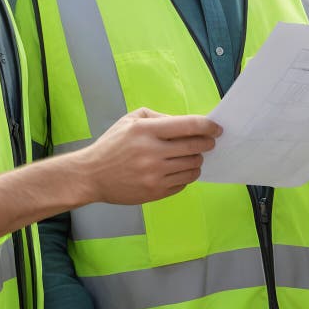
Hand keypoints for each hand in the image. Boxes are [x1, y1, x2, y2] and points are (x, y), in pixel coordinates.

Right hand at [75, 107, 221, 204]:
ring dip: (197, 160)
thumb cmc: (112, 144)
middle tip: (209, 142)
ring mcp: (155, 175)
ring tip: (192, 156)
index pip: (188, 126)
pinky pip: (184, 183)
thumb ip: (158, 117)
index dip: (208, 126)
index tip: (216, 128)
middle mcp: (152, 153)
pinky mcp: (155, 192)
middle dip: (207, 143)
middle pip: (195, 147)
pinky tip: (179, 169)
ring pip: (192, 166)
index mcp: (146, 130)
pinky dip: (187, 174)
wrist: (92, 175)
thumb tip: (185, 124)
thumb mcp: (130, 120)